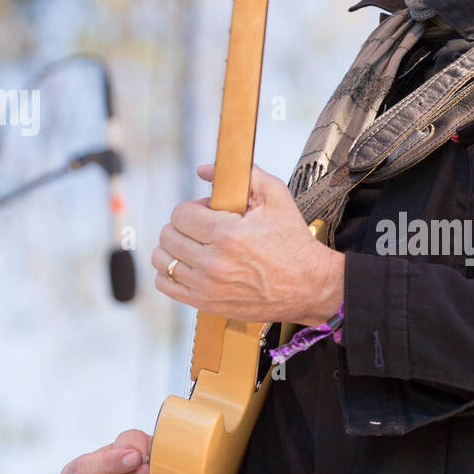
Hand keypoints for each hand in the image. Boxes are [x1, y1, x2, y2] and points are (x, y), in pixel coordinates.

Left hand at [151, 163, 344, 325]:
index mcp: (226, 234)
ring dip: (174, 248)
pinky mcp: (206, 303)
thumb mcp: (277, 197)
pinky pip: (165, 284)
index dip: (194, 207)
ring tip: (195, 245)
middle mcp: (212, 262)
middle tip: (204, 228)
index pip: (181, 214)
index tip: (210, 212)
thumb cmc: (294, 242)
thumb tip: (204, 169)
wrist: (310, 286)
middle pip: (168, 235)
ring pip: (162, 260)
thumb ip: (245, 175)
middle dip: (184, 225)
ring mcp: (206, 286)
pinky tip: (189, 265)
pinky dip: (170, 272)